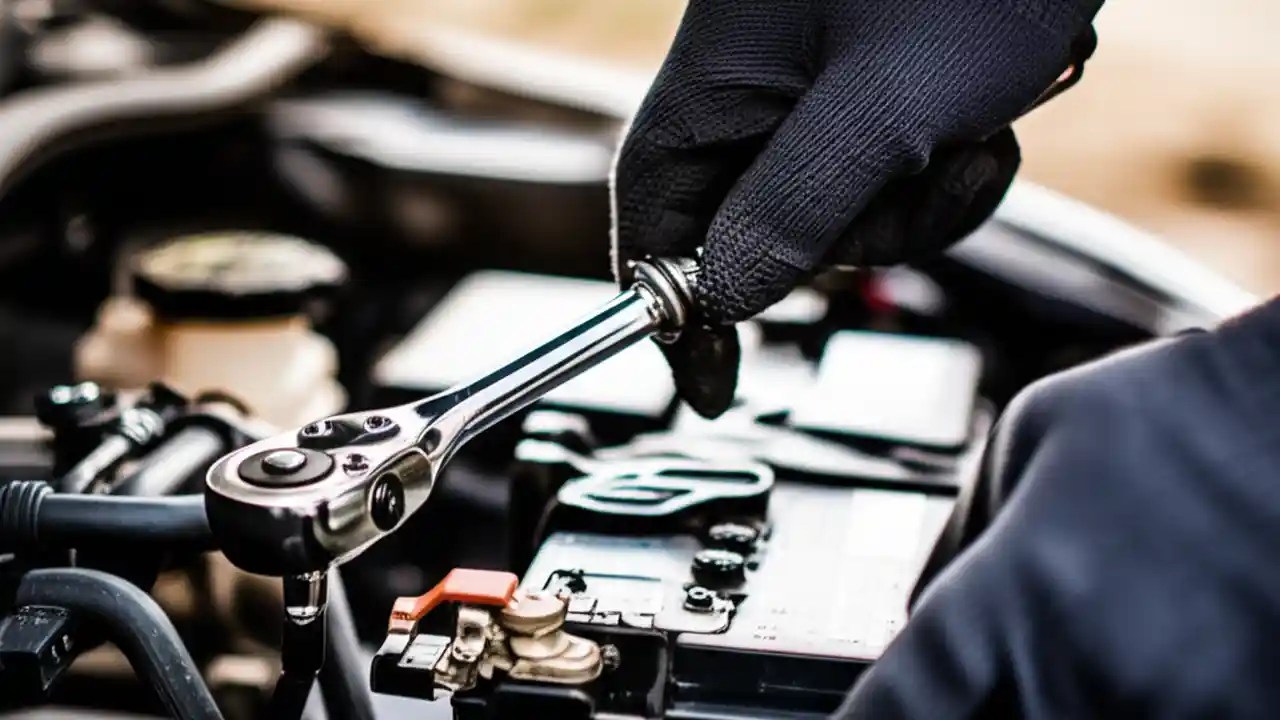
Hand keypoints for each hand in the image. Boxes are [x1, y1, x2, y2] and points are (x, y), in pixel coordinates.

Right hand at [613, 0, 1099, 416]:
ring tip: (972, 136)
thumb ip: (791, 215)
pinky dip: (943, 175)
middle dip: (846, 237)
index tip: (704, 382)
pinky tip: (991, 124)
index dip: (668, 300)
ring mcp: (821, 85)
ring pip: (837, 209)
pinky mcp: (880, 87)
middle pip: (755, 221)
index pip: (654, 207)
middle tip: (916, 182)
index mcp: (719, 76)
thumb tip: (723, 299)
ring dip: (915, 203)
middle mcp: (756, 82)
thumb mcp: (883, 112)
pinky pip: (888, 177)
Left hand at [839, 298, 1279, 717]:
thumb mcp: (1022, 442)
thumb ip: (955, 546)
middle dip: (970, 697)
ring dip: (1048, 693)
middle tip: (1003, 645)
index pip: (891, 716)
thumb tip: (918, 623)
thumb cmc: (1181, 421)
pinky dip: (1127, 694)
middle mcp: (1080, 685)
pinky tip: (1153, 645)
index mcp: (1008, 608)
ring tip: (1092, 623)